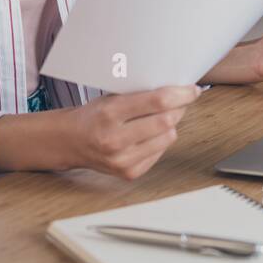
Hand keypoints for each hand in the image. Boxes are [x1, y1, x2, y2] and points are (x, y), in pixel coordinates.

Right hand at [0, 84, 201, 178]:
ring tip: (161, 117)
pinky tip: (148, 135)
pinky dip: (161, 141)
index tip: (192, 89)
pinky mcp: (129, 173)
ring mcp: (122, 160)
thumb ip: (140, 94)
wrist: (70, 142)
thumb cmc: (93, 116)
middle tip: (181, 100)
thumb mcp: (110, 97)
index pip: (157, 102)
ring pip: (168, 138)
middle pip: (166, 121)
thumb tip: (177, 89)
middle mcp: (114, 139)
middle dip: (179, 108)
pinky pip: (160, 152)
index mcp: (109, 113)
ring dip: (171, 125)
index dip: (181, 94)